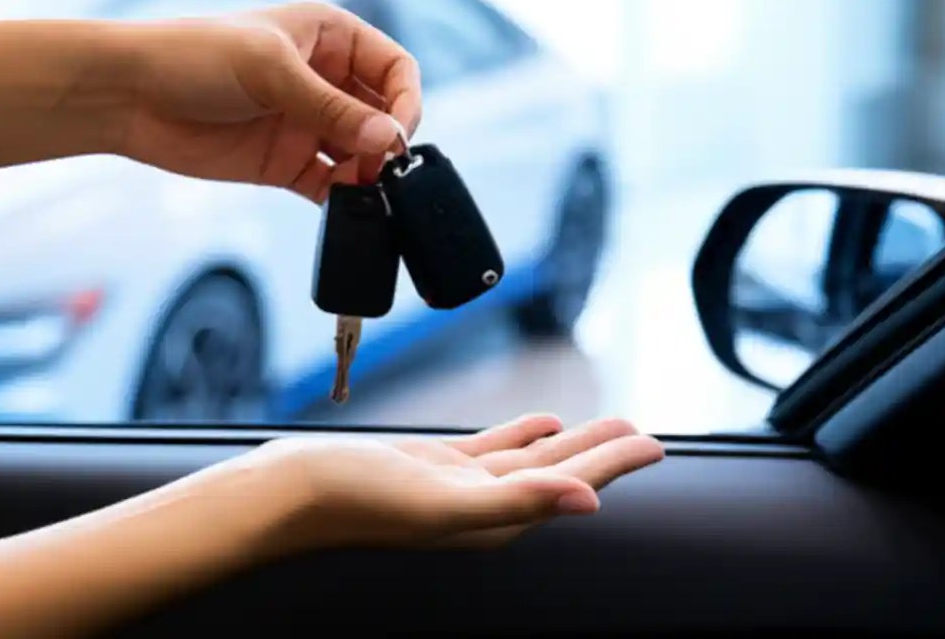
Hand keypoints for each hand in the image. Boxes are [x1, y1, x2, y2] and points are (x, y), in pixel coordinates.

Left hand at [111, 1, 421, 202]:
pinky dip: (344, 201)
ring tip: (363, 192)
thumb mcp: (269, 71)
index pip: (395, 69)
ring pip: (361, 156)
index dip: (406, 100)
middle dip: (388, 144)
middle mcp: (325, 81)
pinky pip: (331, 187)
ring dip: (369, 176)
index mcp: (329, 38)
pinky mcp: (286, 164)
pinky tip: (344, 209)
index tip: (396, 134)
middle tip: (382, 170)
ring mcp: (307, 124)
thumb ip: (331, 107)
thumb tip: (387, 139)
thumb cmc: (192, 57)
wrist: (128, 96)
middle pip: (383, 116)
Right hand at [229, 413, 664, 552]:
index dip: (615, 466)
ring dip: (572, 442)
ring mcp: (458, 485)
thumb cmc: (356, 504)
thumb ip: (518, 500)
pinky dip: (523, 433)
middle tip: (646, 432)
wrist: (290, 493)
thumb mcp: (444, 502)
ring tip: (608, 425)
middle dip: (606, 453)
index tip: (654, 445)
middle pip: (562, 474)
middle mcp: (484, 507)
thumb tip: (589, 502)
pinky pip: (494, 448)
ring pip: (533, 459)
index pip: (572, 486)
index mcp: (495, 521)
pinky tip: (543, 423)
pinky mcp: (433, 466)